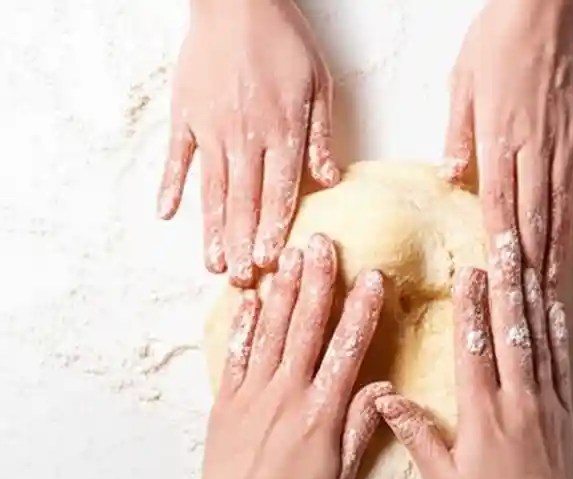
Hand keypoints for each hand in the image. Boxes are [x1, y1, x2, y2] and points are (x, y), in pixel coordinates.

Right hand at [158, 0, 339, 286]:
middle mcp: (245, 135)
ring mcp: (211, 126)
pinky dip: (171, 185)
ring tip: (213, 264)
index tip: (269, 263)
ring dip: (213, 228)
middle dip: (243, 243)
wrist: (236, 1)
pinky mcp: (185, 114)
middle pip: (244, 200)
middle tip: (240, 282)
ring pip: (213, 187)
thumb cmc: (284, 41)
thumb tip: (329, 180)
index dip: (273, 230)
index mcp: (282, 130)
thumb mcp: (319, 84)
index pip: (279, 191)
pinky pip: (177, 156)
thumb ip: (320, 135)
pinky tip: (167, 214)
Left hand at [196, 234, 388, 478]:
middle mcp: (287, 393)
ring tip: (291, 255)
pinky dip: (244, 323)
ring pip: (271, 331)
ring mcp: (254, 394)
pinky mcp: (227, 402)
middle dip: (317, 282)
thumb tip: (382, 387)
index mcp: (321, 412)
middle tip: (323, 243)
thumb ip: (361, 427)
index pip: (346, 349)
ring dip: (284, 291)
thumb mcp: (343, 477)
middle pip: (305, 327)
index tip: (372, 278)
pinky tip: (252, 298)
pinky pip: (237, 354)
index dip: (360, 310)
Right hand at [376, 234, 572, 478]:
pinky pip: (561, 363)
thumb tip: (384, 398)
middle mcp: (517, 401)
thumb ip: (417, 435)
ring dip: (531, 298)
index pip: (475, 349)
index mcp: (483, 415)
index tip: (470, 272)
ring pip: (539, 340)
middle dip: (507, 285)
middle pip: (511, 332)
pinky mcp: (564, 413)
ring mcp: (545, 404)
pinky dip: (557, 332)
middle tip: (506, 245)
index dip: (472, 308)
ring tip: (527, 260)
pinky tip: (553, 307)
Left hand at [444, 0, 572, 289]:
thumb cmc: (499, 36)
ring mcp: (566, 141)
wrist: (544, 5)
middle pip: (532, 217)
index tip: (501, 278)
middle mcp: (534, 147)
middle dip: (530, 263)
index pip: (498, 205)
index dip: (500, 246)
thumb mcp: (462, 81)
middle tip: (530, 298)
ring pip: (561, 206)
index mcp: (499, 138)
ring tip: (555, 283)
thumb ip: (458, 132)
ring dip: (558, 248)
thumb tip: (452, 174)